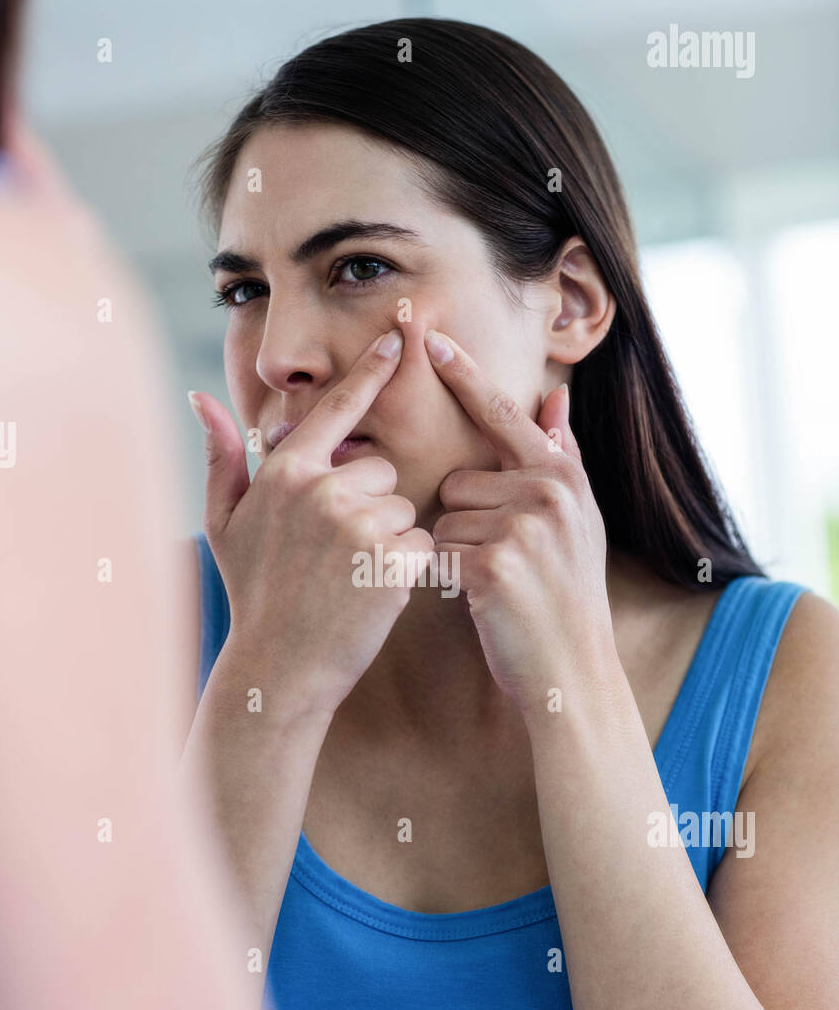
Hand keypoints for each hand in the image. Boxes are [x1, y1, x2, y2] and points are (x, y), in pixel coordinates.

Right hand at [190, 329, 433, 720]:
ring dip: (389, 539)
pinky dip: (408, 570)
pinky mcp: (391, 559)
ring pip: (404, 508)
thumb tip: (199, 399)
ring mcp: (358, 523)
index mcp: (285, 472)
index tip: (401, 335)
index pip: (337, 407)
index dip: (371, 370)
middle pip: (380, 471)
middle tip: (337, 554)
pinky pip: (422, 545)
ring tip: (350, 576)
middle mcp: (321, 488)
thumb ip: (221, 459)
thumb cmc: (252, 594)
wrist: (278, 668)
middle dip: (370, 505)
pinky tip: (373, 593)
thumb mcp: (223, 525)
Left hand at [427, 329, 615, 713]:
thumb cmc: (568, 597)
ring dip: (457, 553)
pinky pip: (440, 553)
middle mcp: (546, 492)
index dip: (465, 375)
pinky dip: (450, 581)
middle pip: (458, 481)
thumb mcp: (579, 521)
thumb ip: (563, 457)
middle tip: (505, 562)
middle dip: (465, 522)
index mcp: (562, 476)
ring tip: (498, 583)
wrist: (572, 672)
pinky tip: (486, 601)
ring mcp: (522, 528)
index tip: (430, 337)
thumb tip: (557, 397)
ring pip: (443, 520)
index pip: (502, 413)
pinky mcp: (493, 566)